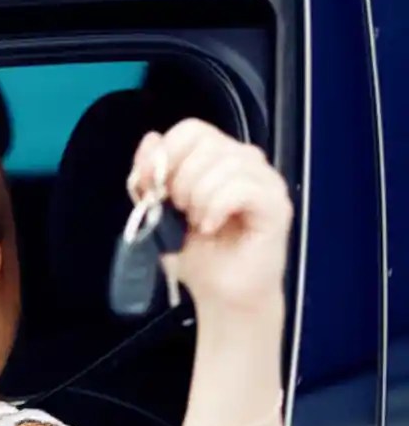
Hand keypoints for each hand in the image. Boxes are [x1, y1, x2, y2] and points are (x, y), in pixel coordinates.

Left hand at [130, 119, 293, 315]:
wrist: (221, 295)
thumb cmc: (196, 256)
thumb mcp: (157, 215)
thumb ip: (148, 179)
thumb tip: (150, 140)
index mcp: (218, 159)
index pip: (191, 130)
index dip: (164, 154)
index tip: (152, 187)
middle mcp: (246, 162)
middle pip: (206, 142)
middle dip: (180, 179)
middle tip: (181, 211)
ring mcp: (265, 181)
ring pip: (225, 163)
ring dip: (199, 196)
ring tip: (198, 223)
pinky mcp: (276, 205)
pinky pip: (241, 187)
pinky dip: (216, 207)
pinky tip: (210, 227)